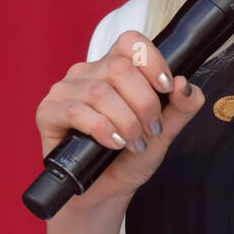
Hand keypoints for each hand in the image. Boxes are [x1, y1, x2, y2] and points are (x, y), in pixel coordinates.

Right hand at [35, 30, 204, 207]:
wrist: (106, 192)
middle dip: (144, 102)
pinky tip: (113, 144)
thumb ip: (181, 107)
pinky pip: (76, 111)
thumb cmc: (129, 157)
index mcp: (114, 67)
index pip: (130, 42)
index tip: (166, 88)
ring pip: (99, 91)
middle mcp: (88, 73)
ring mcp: (65, 90)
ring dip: (125, 121)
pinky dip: (102, 129)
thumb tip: (184, 84)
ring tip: (133, 142)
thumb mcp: (165, 132)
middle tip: (152, 129)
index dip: (151, 61)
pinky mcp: (48, 112)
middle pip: (119, 68)